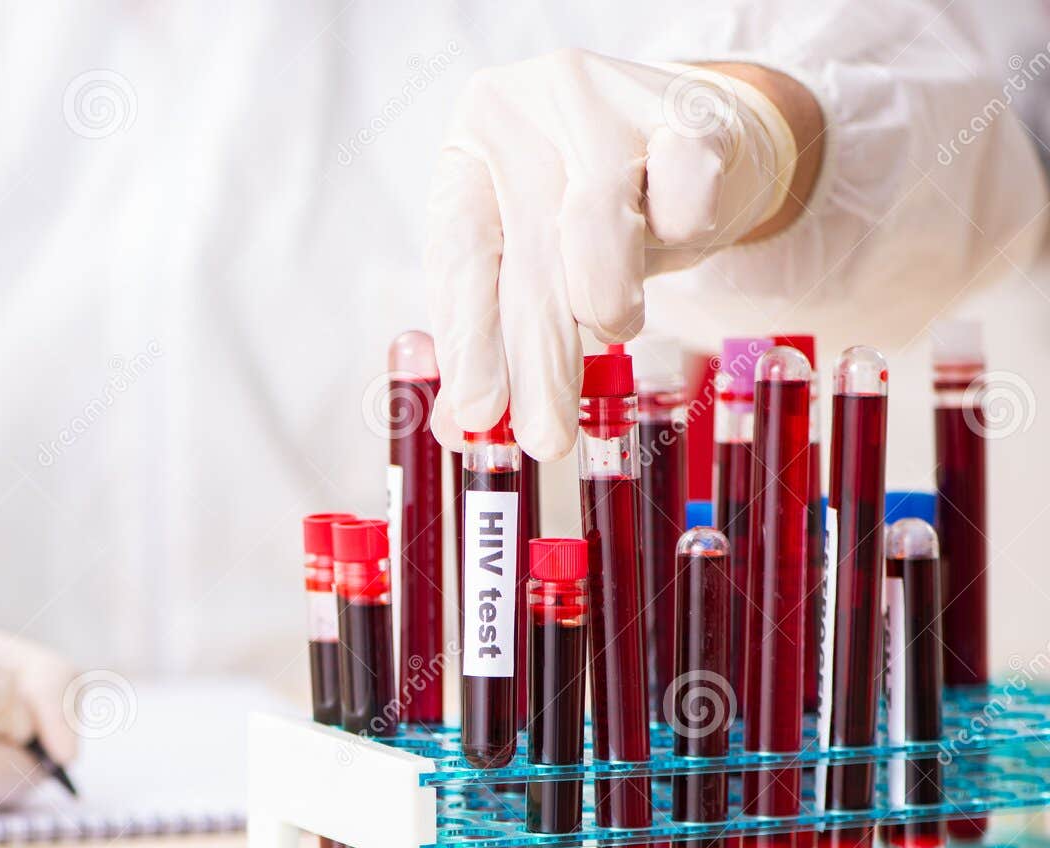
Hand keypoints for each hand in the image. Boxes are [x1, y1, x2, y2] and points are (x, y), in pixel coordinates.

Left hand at [426, 50, 816, 458]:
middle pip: (527, 255)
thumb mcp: (527, 267)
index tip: (478, 413)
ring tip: (614, 326)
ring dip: (608, 304)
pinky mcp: (690, 110)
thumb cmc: (591, 217)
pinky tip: (673, 235)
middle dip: (538, 362)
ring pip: (597, 226)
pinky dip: (679, 236)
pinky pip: (682, 201)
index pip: (460, 252)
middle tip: (546, 438)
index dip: (468, 338)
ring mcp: (608, 103)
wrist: (695, 141)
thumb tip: (457, 432)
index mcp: (472, 149)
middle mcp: (529, 114)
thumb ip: (488, 338)